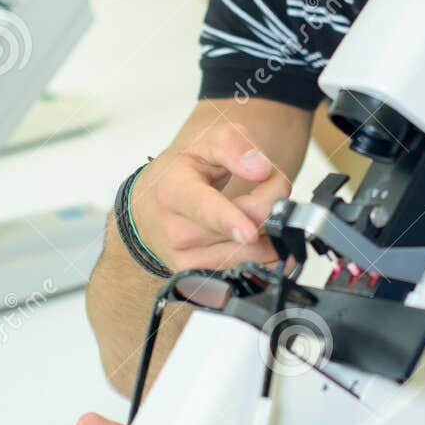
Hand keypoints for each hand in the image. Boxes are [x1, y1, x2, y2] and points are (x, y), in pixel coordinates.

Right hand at [129, 122, 289, 272]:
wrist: (150, 210)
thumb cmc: (181, 174)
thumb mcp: (204, 144)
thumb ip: (234, 146)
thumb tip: (262, 170)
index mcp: (173, 191)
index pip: (204, 208)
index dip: (229, 220)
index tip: (250, 231)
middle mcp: (176, 232)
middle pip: (243, 231)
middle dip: (273, 205)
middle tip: (273, 184)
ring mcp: (187, 261)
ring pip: (251, 256)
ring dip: (273, 232)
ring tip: (262, 208)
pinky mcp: (201, 280)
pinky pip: (249, 274)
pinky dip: (268, 257)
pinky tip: (266, 238)